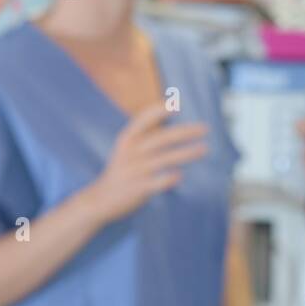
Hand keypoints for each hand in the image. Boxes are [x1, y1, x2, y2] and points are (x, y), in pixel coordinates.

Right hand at [84, 104, 208, 223]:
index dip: (158, 112)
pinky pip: (155, 183)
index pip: (142, 120)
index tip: (176, 105)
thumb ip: (145, 134)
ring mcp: (134, 171)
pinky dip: (167, 179)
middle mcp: (130, 152)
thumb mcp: (126, 148)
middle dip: (184, 132)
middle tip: (205, 128)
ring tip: (204, 149)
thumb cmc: (121, 170)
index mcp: (127, 140)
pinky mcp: (137, 189)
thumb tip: (169, 114)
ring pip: (163, 159)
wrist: (99, 200)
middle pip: (161, 138)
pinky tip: (180, 176)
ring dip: (185, 153)